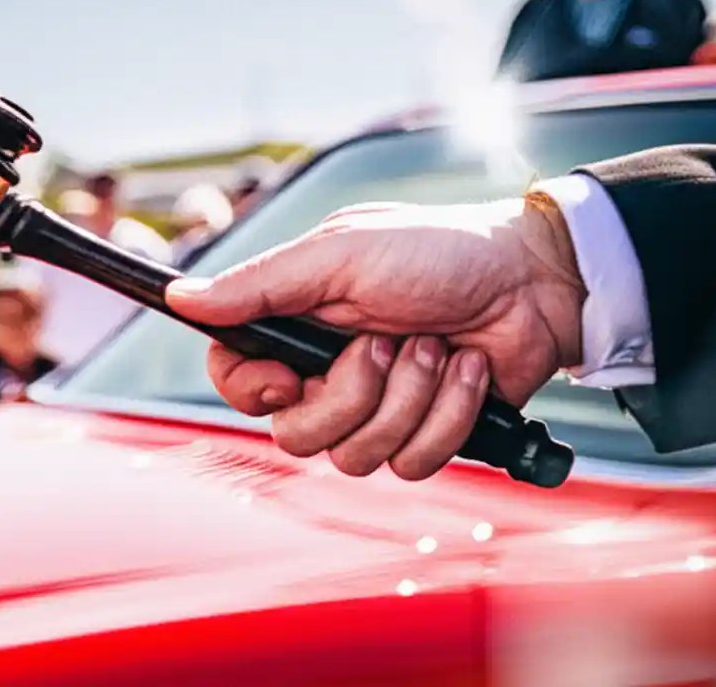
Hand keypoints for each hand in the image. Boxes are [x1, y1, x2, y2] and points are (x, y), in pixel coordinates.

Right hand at [166, 197, 584, 479]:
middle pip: (295, 435)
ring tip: (439, 348)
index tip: (291, 376)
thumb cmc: (438, 252)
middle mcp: (328, 372)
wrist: (534, 282)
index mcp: (298, 326)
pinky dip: (449, 415)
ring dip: (410, 398)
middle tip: (388, 342)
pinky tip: (468, 370)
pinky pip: (411, 464)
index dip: (256, 390)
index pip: (238, 381)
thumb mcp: (340, 254)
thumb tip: (181, 297)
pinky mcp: (423, 435)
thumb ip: (259, 284)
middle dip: (353, 393)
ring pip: (355, 456)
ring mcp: (377, 409)